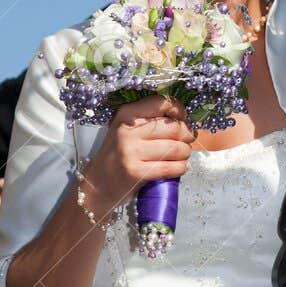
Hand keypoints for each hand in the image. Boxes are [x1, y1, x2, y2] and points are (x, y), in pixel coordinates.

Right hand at [86, 93, 193, 212]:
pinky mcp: (136, 173)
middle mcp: (128, 131)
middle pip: (174, 127)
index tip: (182, 119)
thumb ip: (150, 119)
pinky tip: (179, 167)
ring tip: (182, 155)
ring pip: (176, 148)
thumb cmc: (118, 154)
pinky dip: (181, 167)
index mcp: (127, 114)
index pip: (162, 102)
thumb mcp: (127, 129)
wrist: (98, 183)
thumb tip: (183, 117)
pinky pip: (171, 167)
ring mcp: (131, 152)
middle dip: (187, 135)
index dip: (179, 110)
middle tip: (187, 140)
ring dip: (185, 153)